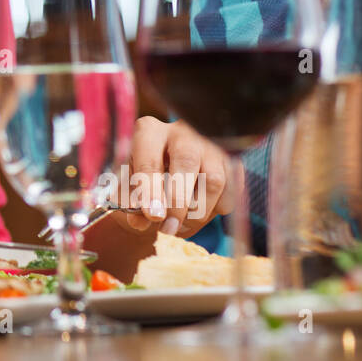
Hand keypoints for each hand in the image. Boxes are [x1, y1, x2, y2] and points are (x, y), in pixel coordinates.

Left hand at [111, 115, 237, 237]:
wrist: (168, 168)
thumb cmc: (144, 177)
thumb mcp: (129, 185)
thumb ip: (131, 202)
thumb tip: (141, 221)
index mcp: (149, 132)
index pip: (150, 159)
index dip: (152, 191)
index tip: (154, 216)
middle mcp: (182, 132)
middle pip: (187, 163)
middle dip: (179, 202)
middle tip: (168, 228)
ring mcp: (210, 144)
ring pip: (214, 180)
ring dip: (199, 211)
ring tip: (181, 226)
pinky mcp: (231, 159)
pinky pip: (232, 189)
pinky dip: (217, 209)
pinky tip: (199, 214)